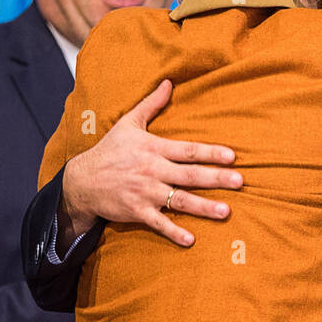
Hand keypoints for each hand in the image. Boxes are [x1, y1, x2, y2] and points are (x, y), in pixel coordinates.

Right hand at [57, 80, 242, 247]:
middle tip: (240, 181)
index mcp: (153, 149)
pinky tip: (191, 240)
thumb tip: (169, 82)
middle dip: (216, 178)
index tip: (232, 156)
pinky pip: (158, 223)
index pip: (187, 150)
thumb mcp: (128, 123)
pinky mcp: (136, 211)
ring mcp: (145, 193)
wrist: (81, 181)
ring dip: (203, 207)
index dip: (210, 152)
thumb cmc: (109, 150)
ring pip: (179, 200)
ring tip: (226, 211)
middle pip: (189, 175)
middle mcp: (152, 171)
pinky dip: (174, 231)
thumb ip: (151, 104)